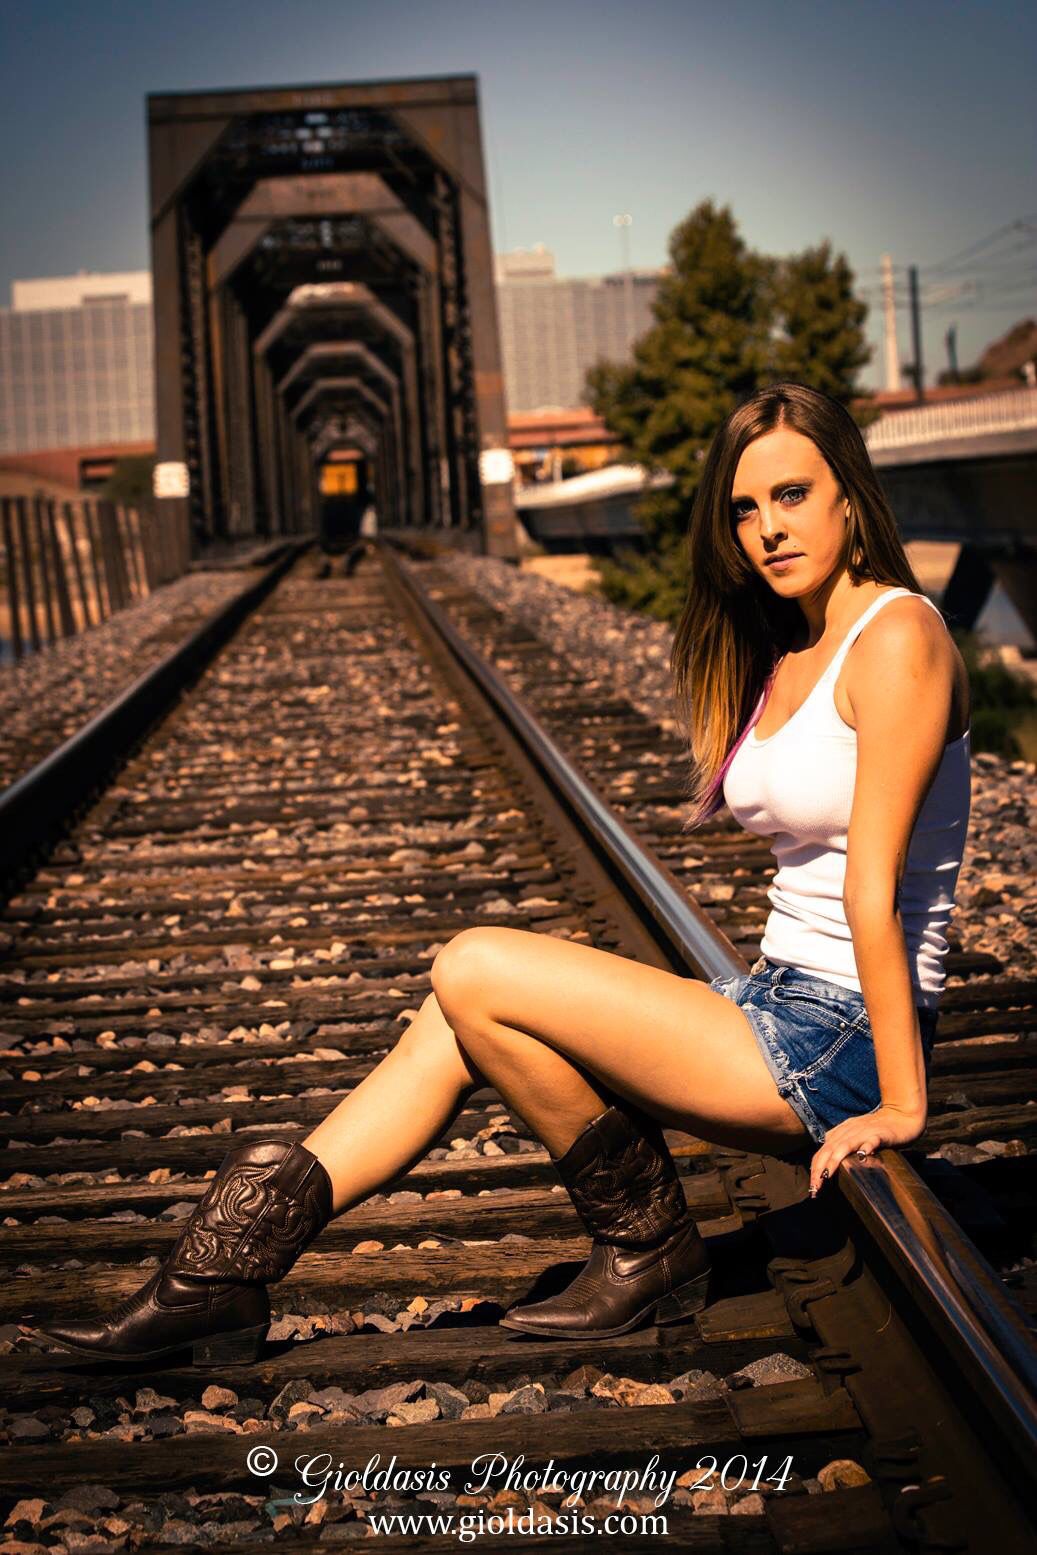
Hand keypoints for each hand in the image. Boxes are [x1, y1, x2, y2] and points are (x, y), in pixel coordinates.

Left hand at [809, 1104, 926, 1196]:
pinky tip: (863, 1156)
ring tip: (826, 1176)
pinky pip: (872, 1140)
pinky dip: (866, 1147)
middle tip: (815, 1188)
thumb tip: (827, 1165)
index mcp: (841, 1132)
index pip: (823, 1151)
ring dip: (834, 1160)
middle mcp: (849, 1131)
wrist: (900, 1115)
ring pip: (845, 1145)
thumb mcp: (854, 1135)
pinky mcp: (881, 1134)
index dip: (815, 1168)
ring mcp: (864, 1131)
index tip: (812, 1187)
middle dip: (819, 1169)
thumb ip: (841, 1145)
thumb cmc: (876, 1129)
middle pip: (829, 1149)